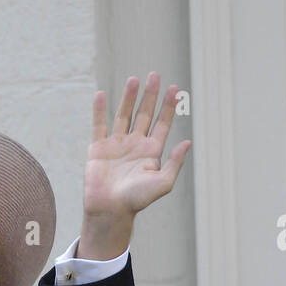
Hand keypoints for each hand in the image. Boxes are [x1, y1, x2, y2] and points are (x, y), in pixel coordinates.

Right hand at [78, 73, 190, 259]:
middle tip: (154, 75)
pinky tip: (101, 95)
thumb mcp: (162, 183)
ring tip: (134, 79)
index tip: (175, 89)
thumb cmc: (136, 201)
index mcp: (151, 152)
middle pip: (144, 114)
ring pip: (123, 115)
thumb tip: (187, 142)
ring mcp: (116, 145)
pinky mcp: (98, 149)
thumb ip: (175, 163)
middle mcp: (135, 145)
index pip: (162, 123)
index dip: (169, 106)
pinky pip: (99, 125)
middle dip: (150, 95)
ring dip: (128, 97)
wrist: (110, 210)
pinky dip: (99, 110)